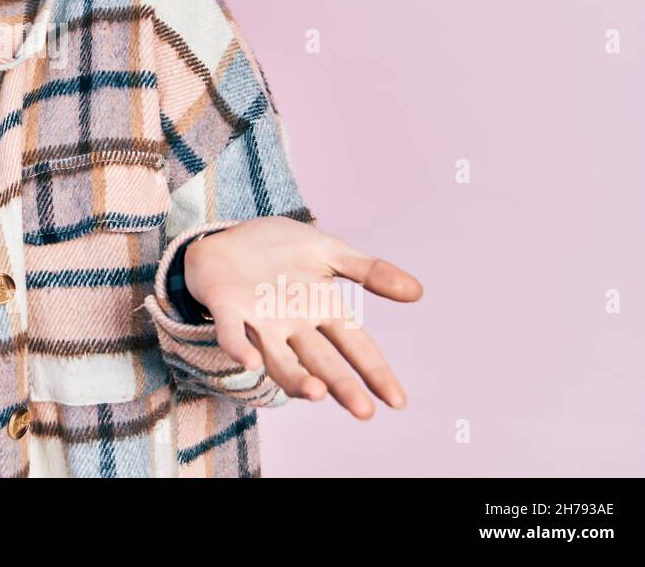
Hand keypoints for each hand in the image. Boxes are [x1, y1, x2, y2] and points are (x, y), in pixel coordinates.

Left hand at [183, 215, 422, 419]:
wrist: (227, 233)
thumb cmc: (279, 249)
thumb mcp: (329, 251)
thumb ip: (369, 271)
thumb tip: (418, 292)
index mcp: (322, 310)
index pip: (356, 345)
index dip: (375, 371)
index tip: (398, 401)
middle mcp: (293, 325)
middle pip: (321, 361)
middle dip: (341, 385)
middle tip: (363, 411)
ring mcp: (259, 321)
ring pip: (279, 359)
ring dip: (295, 378)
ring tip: (315, 393)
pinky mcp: (226, 308)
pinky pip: (232, 333)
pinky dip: (239, 348)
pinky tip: (250, 362)